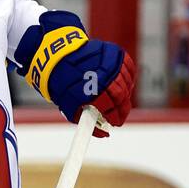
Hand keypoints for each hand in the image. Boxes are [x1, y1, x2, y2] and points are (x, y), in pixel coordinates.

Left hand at [21, 12, 134, 136]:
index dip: (116, 118)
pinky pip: (129, 68)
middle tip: (120, 114)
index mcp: (91, 91)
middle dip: (123, 109)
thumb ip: (87, 123)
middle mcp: (102, 76)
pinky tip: (124, 84)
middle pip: (122, 97)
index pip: (111, 109)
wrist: (59, 56)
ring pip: (127, 83)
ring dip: (126, 94)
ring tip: (120, 100)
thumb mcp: (69, 108)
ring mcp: (109, 63)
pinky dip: (129, 77)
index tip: (117, 123)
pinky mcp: (114, 53)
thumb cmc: (64, 84)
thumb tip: (105, 134)